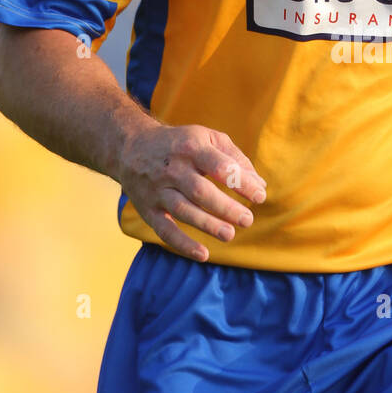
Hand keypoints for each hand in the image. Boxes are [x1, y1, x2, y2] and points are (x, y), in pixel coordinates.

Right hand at [117, 123, 265, 261]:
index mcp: (192, 147)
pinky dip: (182, 244)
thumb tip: (260, 185)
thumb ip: (236, 159)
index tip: (259, 196)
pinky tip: (203, 254)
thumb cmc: (181, 144)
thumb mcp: (208, 138)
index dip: (242, 183)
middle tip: (247, 220)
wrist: (131, 146)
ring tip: (229, 235)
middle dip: (226, 208)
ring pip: (183, 210)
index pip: (220, 166)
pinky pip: (164, 229)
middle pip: (201, 191)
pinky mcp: (148, 209)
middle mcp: (173, 168)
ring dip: (208, 225)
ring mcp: (158, 189)